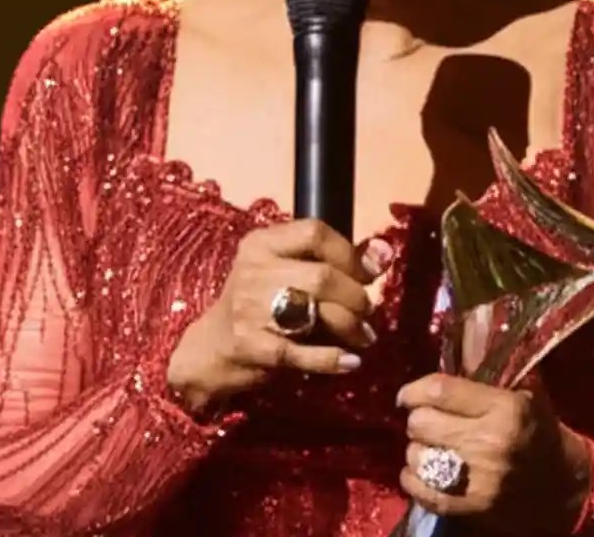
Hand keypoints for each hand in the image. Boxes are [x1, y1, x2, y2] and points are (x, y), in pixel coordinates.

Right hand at [167, 219, 390, 413]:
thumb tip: (384, 253)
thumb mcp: (286, 274)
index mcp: (261, 244)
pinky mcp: (250, 346)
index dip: (349, 254)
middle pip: (323, 275)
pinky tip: (350, 362)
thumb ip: (332, 262)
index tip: (366, 275)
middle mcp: (252, 270)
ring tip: (363, 337)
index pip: (314, 232)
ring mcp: (248, 308)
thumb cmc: (257, 307)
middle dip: (356, 297)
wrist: (209, 350)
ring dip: (351, 327)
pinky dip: (333, 359)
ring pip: (317, 310)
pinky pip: (302, 352)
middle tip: (367, 314)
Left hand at [397, 374, 593, 534]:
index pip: (439, 391)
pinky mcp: (473, 508)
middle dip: (418, 420)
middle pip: (421, 424)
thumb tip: (460, 339)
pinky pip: (423, 492)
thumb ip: (490, 372)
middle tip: (429, 422)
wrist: (568, 485)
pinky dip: (413, 480)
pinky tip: (419, 473)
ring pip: (417, 457)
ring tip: (431, 448)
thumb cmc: (541, 432)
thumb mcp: (526, 394)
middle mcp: (490, 442)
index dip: (413, 390)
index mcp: (505, 408)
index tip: (407, 395)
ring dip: (417, 451)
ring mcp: (480, 479)